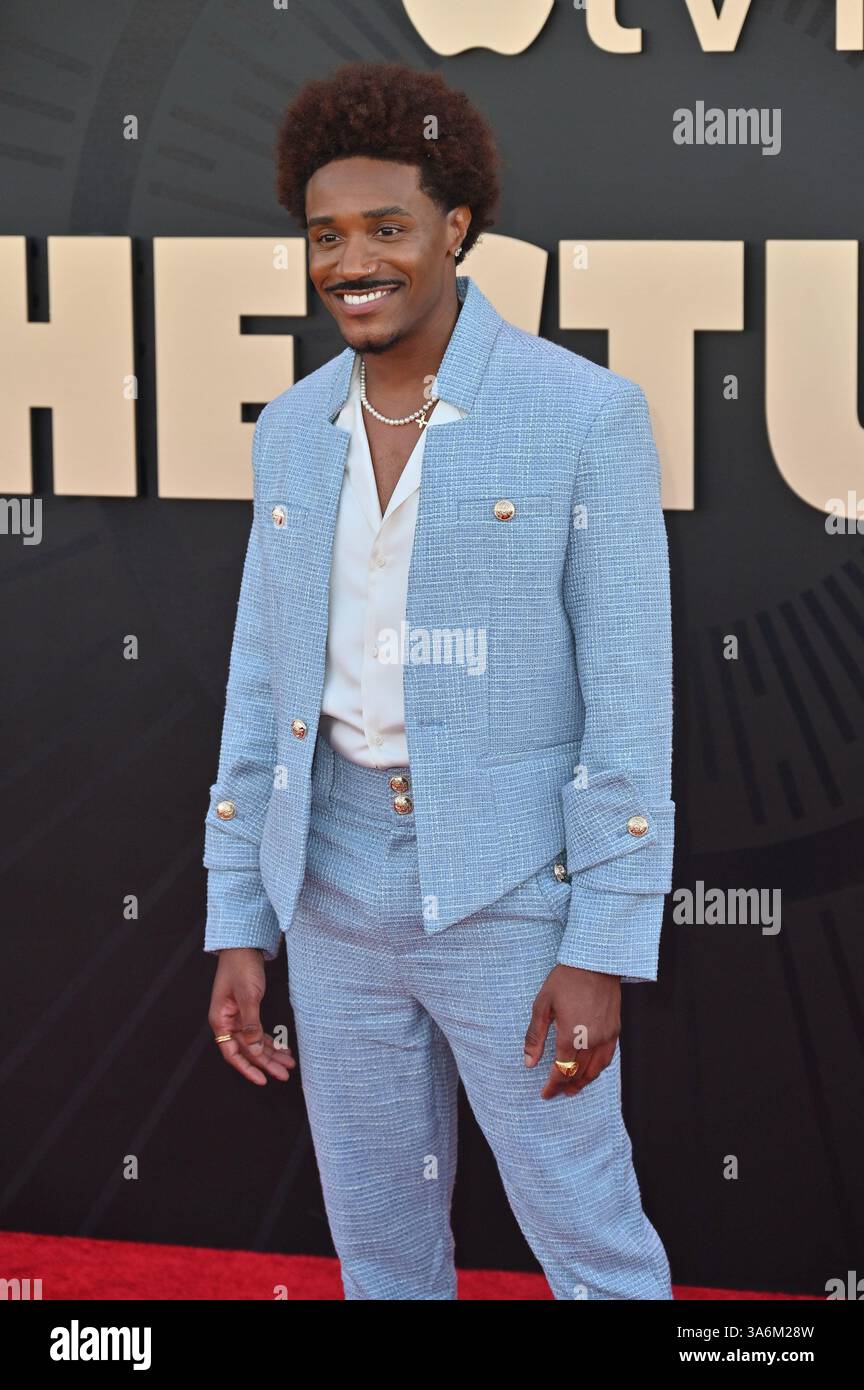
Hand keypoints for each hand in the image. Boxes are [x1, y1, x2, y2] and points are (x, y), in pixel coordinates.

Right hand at [208, 947, 295, 1086]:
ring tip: (288, 1064)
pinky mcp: (248, 1011)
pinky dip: (270, 1041)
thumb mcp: (248, 996)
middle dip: (265, 1063)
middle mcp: (227, 1022)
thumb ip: (251, 1024)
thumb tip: (254, 1050)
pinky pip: (258, 1032)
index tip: (262, 1079)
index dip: (247, 1068)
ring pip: (254, 1043)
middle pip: (246, 1050)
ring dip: (271, 1054)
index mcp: (220, 1020)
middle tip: (283, 1074)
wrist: (243, 946)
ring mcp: (237, 1017)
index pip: (232, 1053)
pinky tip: (283, 1048)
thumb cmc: (240, 967)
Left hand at [524, 964, 620, 1098]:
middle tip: (557, 1093)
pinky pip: (608, 1058)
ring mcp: (606, 1037)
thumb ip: (535, 1037)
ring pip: (596, 1070)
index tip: (545, 1094)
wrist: (595, 964)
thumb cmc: (565, 981)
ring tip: (573, 1088)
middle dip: (566, 1086)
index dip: (552, 1086)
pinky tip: (591, 1070)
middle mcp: (591, 1041)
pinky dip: (598, 1069)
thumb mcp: (542, 1006)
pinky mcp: (615, 1030)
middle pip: (579, 1074)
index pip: (561, 1071)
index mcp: (570, 1036)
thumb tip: (529, 1062)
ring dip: (584, 1082)